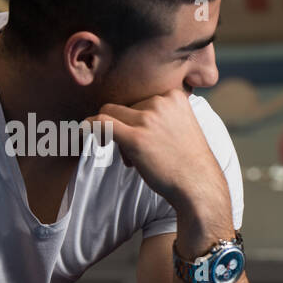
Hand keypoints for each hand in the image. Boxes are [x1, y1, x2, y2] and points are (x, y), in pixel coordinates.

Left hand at [89, 90, 228, 215]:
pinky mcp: (136, 138)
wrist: (199, 186)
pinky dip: (89, 126)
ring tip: (129, 157)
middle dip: (126, 127)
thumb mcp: (183, 125)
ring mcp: (148, 119)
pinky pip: (101, 124)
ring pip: (110, 113)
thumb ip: (160, 114)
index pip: (140, 97)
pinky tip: (82, 131)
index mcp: (174, 96)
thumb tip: (122, 114)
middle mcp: (161, 102)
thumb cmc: (189, 161)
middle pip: (124, 105)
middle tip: (137, 153)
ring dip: (114, 134)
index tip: (142, 135)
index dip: (136, 117)